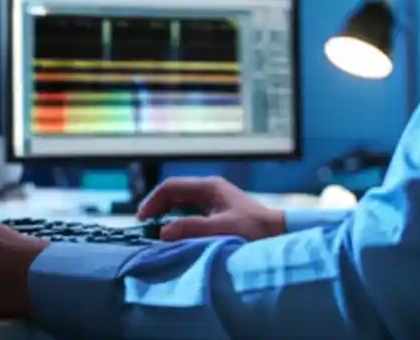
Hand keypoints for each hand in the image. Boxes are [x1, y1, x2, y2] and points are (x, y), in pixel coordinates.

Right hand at [137, 176, 284, 241]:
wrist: (277, 232)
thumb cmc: (253, 229)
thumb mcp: (221, 228)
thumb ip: (192, 228)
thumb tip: (163, 232)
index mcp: (209, 187)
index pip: (171, 187)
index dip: (153, 201)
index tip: (142, 218)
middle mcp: (209, 188)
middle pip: (174, 192)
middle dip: (157, 207)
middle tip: (145, 226)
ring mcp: (213, 198)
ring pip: (180, 201)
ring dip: (166, 214)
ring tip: (155, 230)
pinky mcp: (216, 210)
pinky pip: (189, 210)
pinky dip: (177, 219)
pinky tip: (173, 232)